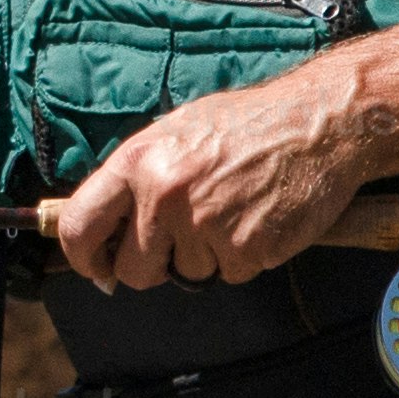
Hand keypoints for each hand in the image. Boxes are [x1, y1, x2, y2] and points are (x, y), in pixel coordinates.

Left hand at [43, 67, 366, 289]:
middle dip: (153, 268)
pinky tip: (258, 219)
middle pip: (132, 271)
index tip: (97, 268)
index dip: (84, 257)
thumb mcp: (176, 133)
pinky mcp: (247, 248)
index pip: (78, 225)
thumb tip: (105, 227)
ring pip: (186, 276)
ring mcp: (205, 224)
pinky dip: (244, 257)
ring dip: (207, 257)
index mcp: (138, 161)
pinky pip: (230, 275)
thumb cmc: (247, 125)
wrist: (320, 122)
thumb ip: (137, 179)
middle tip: (182, 242)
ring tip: (233, 210)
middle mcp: (164, 194)